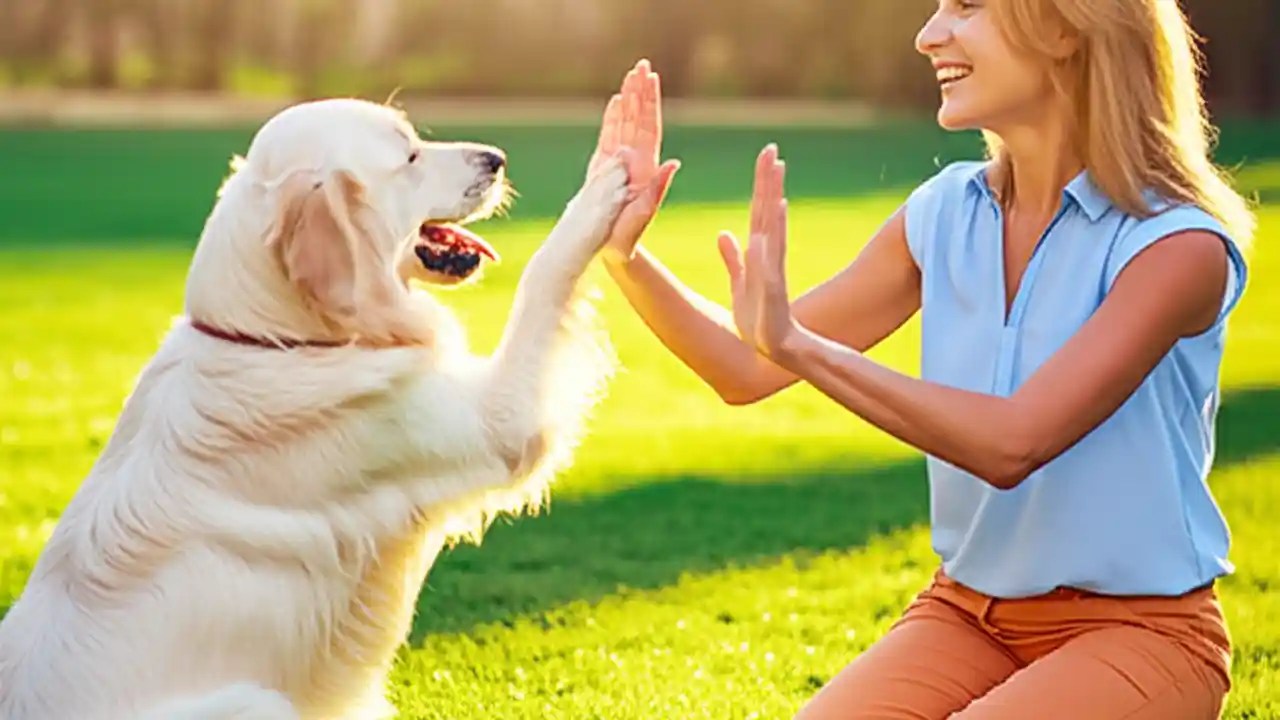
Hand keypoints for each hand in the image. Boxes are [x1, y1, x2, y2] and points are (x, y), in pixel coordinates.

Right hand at [589, 59, 680, 264]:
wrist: (611, 256)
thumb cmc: (624, 243)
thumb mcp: (640, 219)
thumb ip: (655, 192)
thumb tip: (673, 164)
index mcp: (644, 171)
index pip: (648, 128)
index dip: (649, 103)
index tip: (650, 78)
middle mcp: (635, 165)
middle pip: (638, 121)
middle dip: (640, 93)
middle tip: (642, 65)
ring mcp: (621, 167)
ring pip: (626, 127)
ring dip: (628, 101)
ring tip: (630, 75)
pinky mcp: (607, 172)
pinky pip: (611, 139)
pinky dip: (613, 120)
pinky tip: (616, 103)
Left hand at [718, 144, 801, 358]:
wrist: (771, 348)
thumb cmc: (757, 318)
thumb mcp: (741, 283)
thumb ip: (733, 258)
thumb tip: (724, 233)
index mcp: (759, 252)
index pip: (760, 209)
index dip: (763, 181)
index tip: (767, 154)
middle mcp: (767, 255)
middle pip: (768, 210)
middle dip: (769, 180)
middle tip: (772, 150)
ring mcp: (770, 269)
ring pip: (771, 228)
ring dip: (773, 201)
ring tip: (776, 174)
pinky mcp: (770, 288)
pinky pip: (769, 262)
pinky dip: (770, 242)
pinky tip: (770, 223)